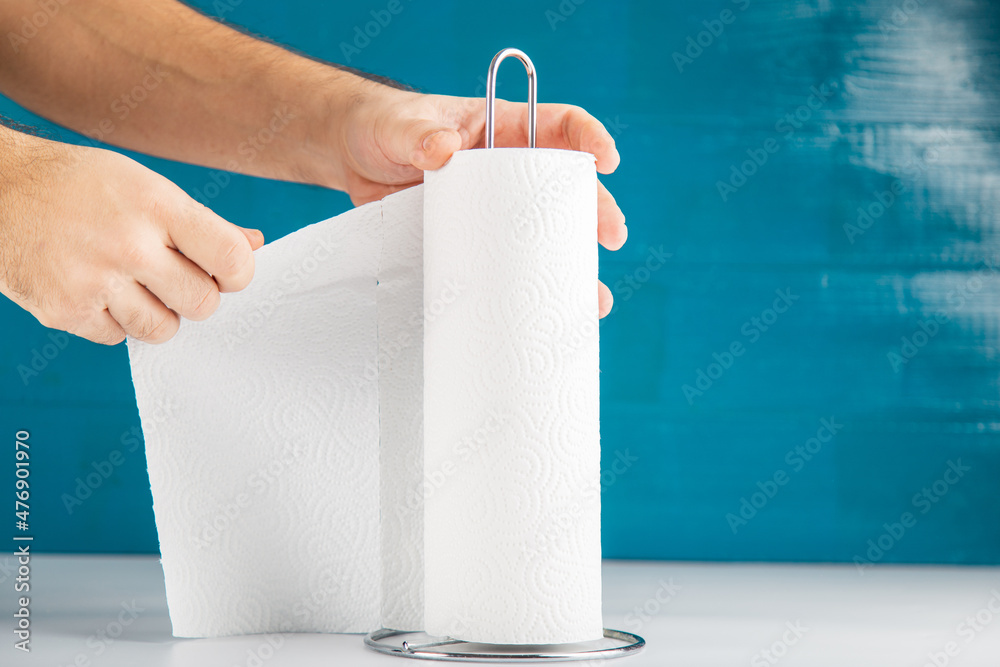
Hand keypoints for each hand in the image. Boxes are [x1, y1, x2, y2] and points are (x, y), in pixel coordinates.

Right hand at [0, 133, 262, 344]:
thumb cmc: (79, 186)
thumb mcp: (143, 185)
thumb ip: (201, 222)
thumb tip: (253, 245)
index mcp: (156, 205)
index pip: (231, 258)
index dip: (236, 273)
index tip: (224, 271)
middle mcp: (127, 244)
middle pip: (202, 303)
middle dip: (194, 295)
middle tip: (170, 276)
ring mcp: (94, 281)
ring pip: (163, 329)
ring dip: (157, 313)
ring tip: (132, 283)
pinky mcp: (64, 310)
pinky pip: (118, 337)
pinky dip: (114, 321)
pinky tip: (95, 288)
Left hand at [327, 83, 626, 316]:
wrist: (351, 158)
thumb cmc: (381, 126)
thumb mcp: (397, 125)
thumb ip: (417, 134)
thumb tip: (442, 152)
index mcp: (503, 127)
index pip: (560, 124)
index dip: (589, 138)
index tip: (606, 160)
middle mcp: (511, 169)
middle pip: (568, 188)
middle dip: (597, 212)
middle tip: (611, 237)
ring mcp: (497, 208)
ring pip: (549, 235)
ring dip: (575, 267)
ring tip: (593, 299)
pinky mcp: (478, 240)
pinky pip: (512, 263)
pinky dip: (532, 289)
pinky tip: (550, 315)